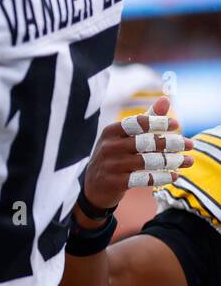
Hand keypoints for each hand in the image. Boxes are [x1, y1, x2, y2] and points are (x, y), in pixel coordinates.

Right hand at [82, 96, 192, 215]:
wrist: (94, 186)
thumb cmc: (114, 156)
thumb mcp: (124, 137)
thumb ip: (145, 119)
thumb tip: (166, 99)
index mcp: (111, 131)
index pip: (137, 123)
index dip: (158, 122)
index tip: (177, 124)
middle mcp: (109, 146)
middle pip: (146, 142)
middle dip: (172, 143)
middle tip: (190, 144)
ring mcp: (111, 165)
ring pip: (147, 161)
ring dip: (172, 161)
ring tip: (188, 161)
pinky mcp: (115, 182)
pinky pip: (143, 179)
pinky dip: (162, 177)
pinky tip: (175, 175)